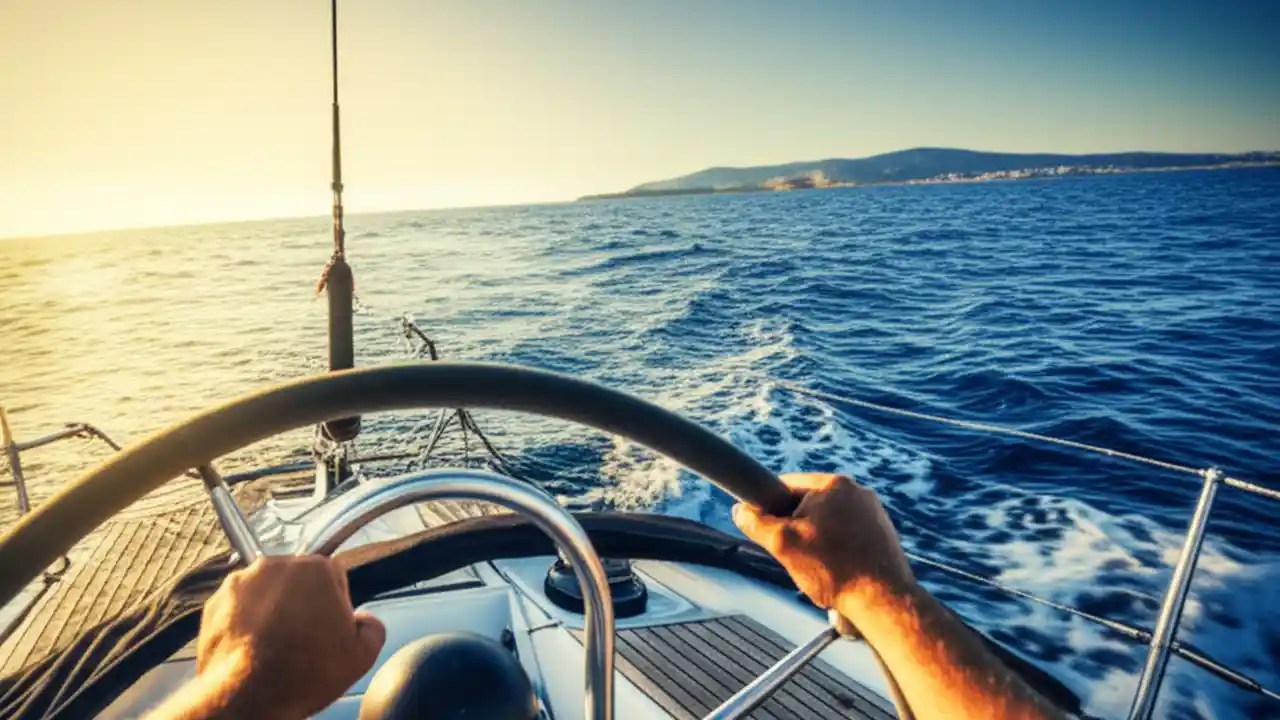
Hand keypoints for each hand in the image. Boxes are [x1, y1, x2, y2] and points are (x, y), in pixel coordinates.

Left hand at [191, 555, 386, 718]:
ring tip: (273, 646)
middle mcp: (277, 566)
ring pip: (265, 591)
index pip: (333, 578)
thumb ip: (372, 626)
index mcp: (317, 569)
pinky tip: (252, 649)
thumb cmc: (304, 674)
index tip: (328, 629)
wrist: (248, 698)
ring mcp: (241, 582)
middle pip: (297, 580)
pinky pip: (238, 607)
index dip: (334, 606)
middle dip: (300, 602)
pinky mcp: (215, 602)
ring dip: (271, 610)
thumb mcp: (362, 655)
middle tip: (301, 638)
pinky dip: (244, 622)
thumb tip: (363, 619)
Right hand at [732, 473, 913, 610]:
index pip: (787, 485)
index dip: (771, 508)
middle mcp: (858, 492)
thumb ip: (757, 524)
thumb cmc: (834, 570)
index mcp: (833, 484)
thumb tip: (740, 511)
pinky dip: (839, 550)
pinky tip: (839, 571)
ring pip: (829, 522)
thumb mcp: (783, 545)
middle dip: (798, 529)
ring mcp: (874, 511)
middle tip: (797, 555)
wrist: (883, 601)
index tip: (770, 531)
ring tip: (821, 568)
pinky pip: (849, 534)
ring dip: (818, 541)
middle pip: (809, 505)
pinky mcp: (883, 532)